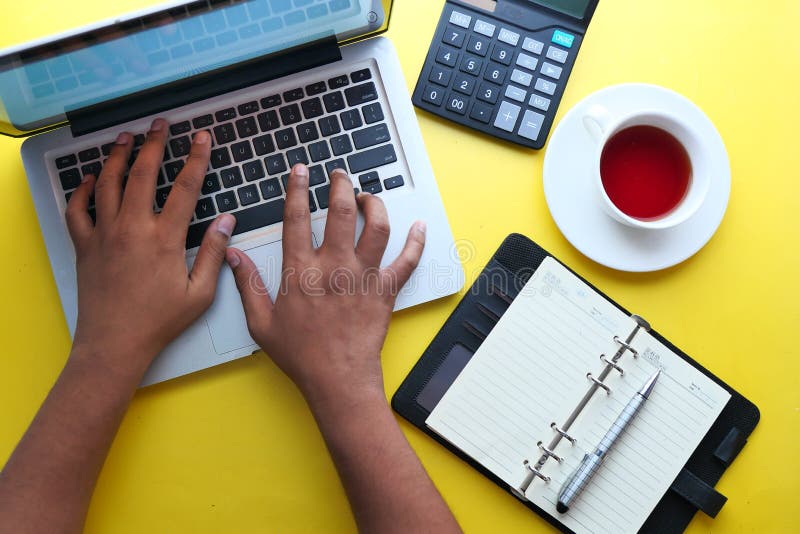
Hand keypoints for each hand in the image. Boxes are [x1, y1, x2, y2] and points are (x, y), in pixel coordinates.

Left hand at [65, 119, 234, 375]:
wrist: (115, 342)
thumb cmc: (159, 321)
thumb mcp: (200, 293)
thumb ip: (213, 253)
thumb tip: (226, 222)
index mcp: (165, 239)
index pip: (185, 188)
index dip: (196, 158)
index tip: (202, 138)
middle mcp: (133, 229)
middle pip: (143, 174)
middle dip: (154, 144)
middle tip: (160, 125)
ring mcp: (105, 234)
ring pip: (109, 183)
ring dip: (119, 157)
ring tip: (126, 137)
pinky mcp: (85, 245)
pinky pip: (78, 209)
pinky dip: (84, 189)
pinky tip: (92, 178)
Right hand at [226, 164, 425, 403]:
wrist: (337, 378)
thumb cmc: (300, 355)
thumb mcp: (261, 323)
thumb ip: (248, 285)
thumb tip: (234, 256)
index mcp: (301, 271)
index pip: (297, 217)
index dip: (297, 188)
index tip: (301, 170)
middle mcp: (334, 266)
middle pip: (341, 210)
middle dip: (341, 184)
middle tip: (340, 175)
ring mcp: (363, 276)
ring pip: (376, 226)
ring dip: (374, 204)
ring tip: (368, 196)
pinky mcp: (385, 290)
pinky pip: (407, 261)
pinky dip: (416, 242)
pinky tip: (419, 227)